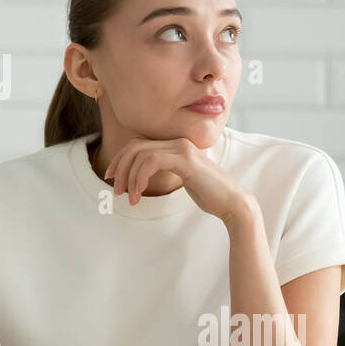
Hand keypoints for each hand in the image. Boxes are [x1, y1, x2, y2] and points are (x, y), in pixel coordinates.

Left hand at [105, 136, 253, 222]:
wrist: (232, 203)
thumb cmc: (208, 193)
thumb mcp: (182, 178)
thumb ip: (166, 169)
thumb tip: (141, 174)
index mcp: (176, 145)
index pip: (138, 144)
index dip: (121, 159)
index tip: (111, 176)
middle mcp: (178, 142)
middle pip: (135, 147)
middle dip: (120, 167)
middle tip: (116, 189)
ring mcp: (182, 149)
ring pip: (141, 155)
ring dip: (130, 177)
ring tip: (130, 198)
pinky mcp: (185, 160)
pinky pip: (152, 161)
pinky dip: (141, 177)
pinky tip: (140, 192)